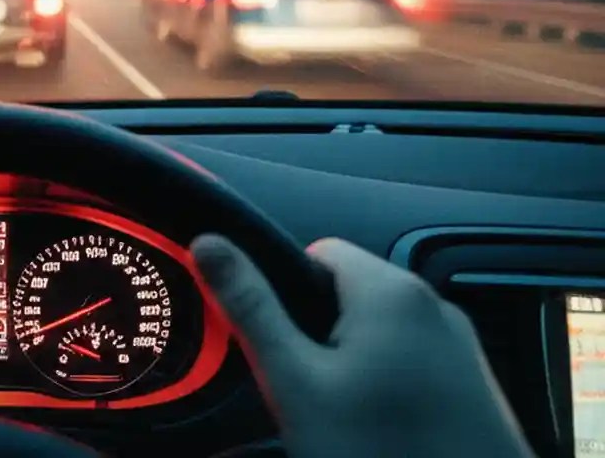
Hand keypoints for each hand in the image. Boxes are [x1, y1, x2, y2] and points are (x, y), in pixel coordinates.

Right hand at [192, 235, 533, 457]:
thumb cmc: (383, 452)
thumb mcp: (296, 382)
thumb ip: (251, 308)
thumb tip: (210, 246)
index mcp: (391, 291)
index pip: (319, 252)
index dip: (285, 292)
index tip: (279, 342)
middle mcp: (434, 305)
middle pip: (349, 293)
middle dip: (318, 335)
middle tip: (307, 391)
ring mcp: (461, 345)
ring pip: (380, 331)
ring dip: (352, 361)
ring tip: (343, 416)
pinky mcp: (474, 383)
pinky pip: (412, 361)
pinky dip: (388, 384)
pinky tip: (378, 427)